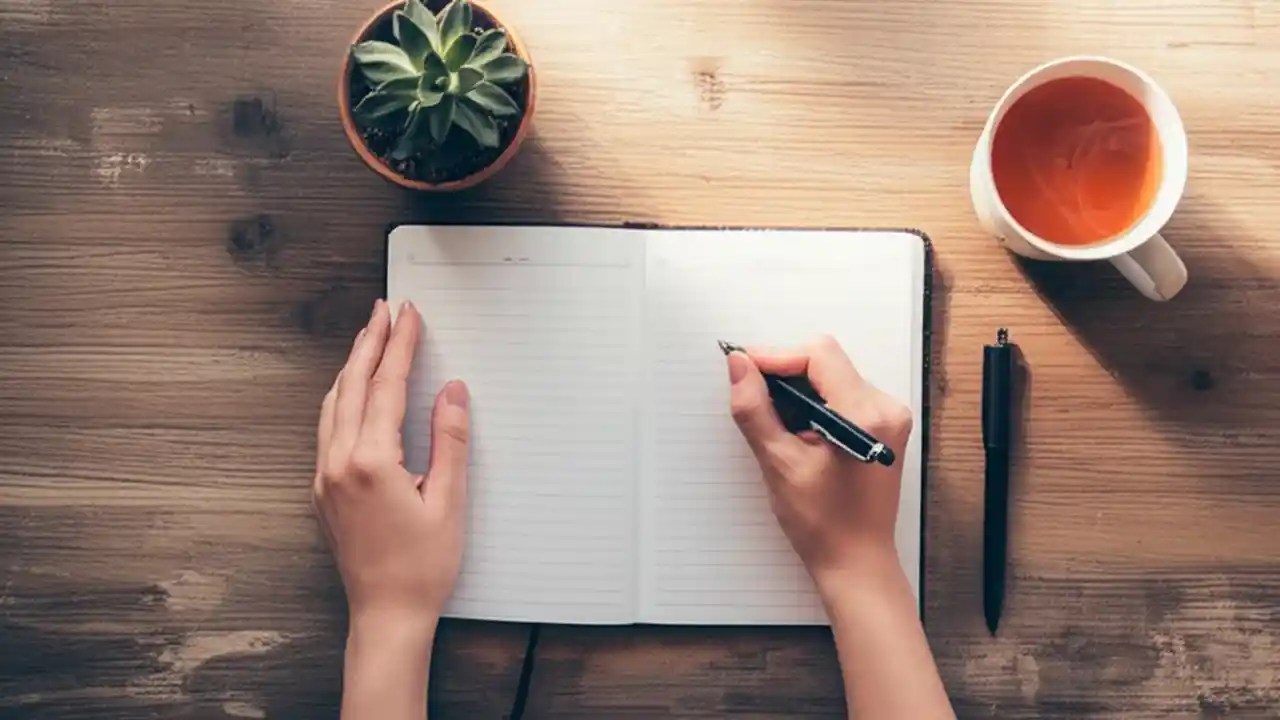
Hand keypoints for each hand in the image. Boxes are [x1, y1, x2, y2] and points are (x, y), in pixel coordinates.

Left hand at [313, 299, 470, 633]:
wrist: (386, 615)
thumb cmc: (421, 568)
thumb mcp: (448, 501)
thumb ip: (450, 440)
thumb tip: (452, 391)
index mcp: (371, 462)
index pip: (385, 386)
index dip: (400, 345)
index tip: (409, 315)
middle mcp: (338, 464)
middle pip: (352, 386)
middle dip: (370, 343)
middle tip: (385, 311)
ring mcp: (325, 478)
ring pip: (333, 404)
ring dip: (351, 367)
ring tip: (369, 339)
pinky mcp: (322, 492)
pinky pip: (326, 429)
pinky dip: (340, 398)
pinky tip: (350, 392)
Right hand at [725, 335, 911, 594]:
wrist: (856, 561)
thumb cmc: (823, 524)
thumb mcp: (779, 463)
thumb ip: (756, 409)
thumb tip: (739, 366)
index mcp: (866, 415)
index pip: (819, 355)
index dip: (776, 356)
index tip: (744, 368)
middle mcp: (885, 409)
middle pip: (826, 362)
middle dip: (785, 373)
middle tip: (753, 396)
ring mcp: (888, 417)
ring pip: (832, 377)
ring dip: (798, 390)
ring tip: (776, 422)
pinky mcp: (882, 427)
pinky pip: (842, 395)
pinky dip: (814, 402)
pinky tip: (797, 430)